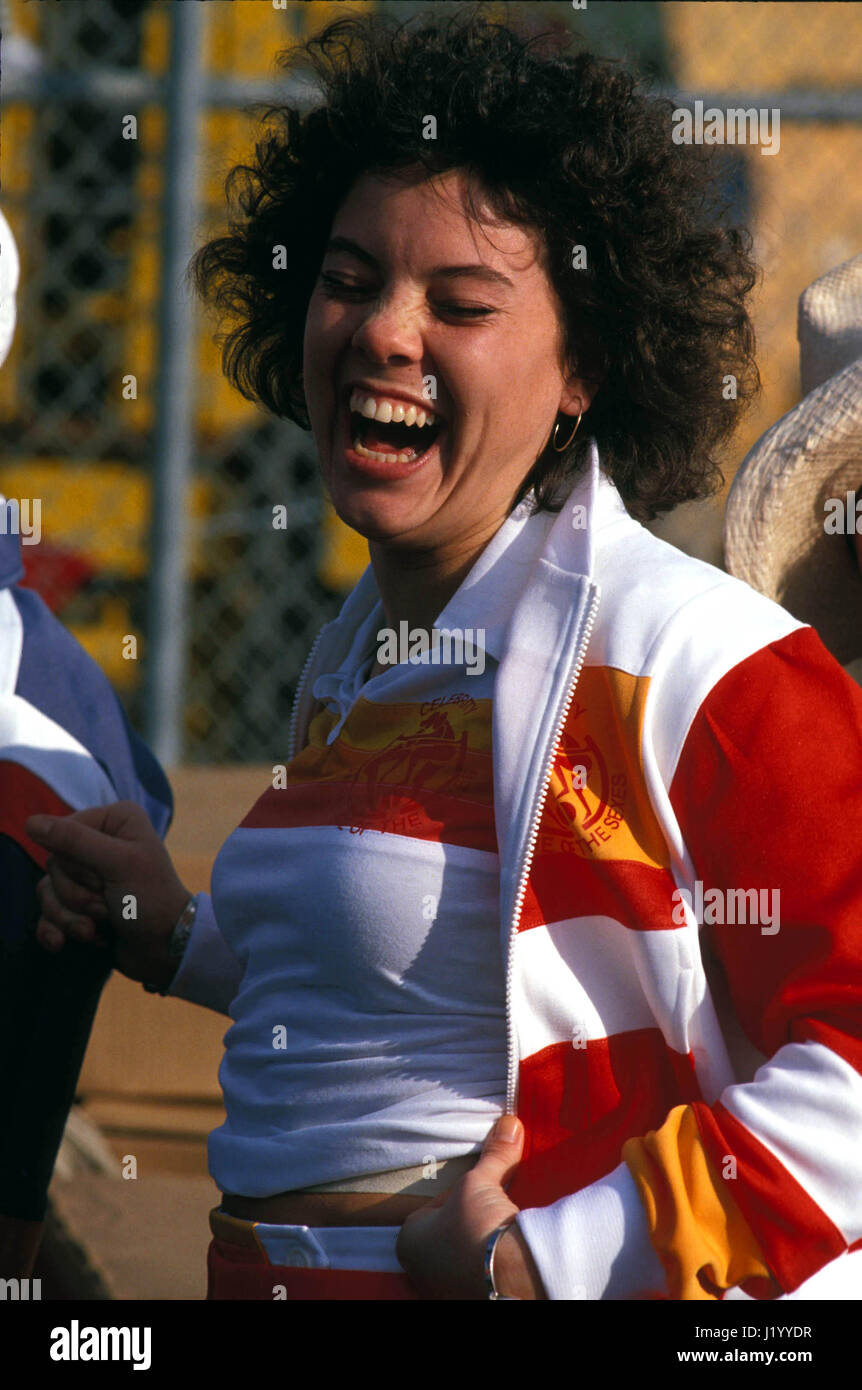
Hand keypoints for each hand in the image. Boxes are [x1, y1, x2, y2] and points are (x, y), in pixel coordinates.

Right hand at [26, 801, 190, 989]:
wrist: (165, 949)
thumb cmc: (151, 901)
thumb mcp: (118, 864)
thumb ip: (74, 841)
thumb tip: (30, 823)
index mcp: (114, 821)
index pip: (62, 832)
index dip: (76, 864)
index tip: (107, 879)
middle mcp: (99, 841)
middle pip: (54, 864)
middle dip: (78, 895)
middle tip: (109, 904)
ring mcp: (87, 875)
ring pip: (46, 890)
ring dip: (71, 917)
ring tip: (101, 926)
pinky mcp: (78, 905)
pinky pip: (46, 913)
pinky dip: (57, 930)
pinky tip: (70, 942)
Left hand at [395, 1115, 546, 1298]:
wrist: (508, 1273)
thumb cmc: (475, 1224)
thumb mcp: (481, 1181)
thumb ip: (493, 1155)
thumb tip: (509, 1121)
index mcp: (408, 1241)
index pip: (427, 1211)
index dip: (452, 1198)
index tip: (474, 1190)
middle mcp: (419, 1271)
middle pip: (442, 1238)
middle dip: (463, 1224)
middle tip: (486, 1209)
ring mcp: (443, 1290)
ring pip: (458, 1260)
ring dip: (475, 1246)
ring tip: (499, 1229)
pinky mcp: (469, 1299)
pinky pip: (475, 1277)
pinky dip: (487, 1265)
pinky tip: (504, 1252)